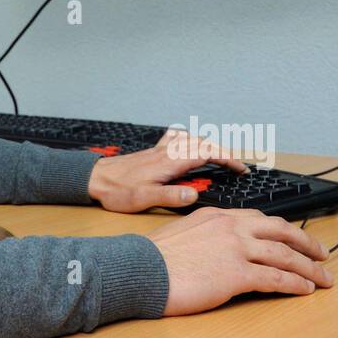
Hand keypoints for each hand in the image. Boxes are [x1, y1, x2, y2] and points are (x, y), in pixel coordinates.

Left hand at [86, 127, 248, 213]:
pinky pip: (176, 138)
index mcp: (170, 161)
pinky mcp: (153, 151)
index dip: (227, 159)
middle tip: (238, 167)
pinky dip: (189, 139)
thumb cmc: (118, 191)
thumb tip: (193, 195)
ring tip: (221, 157)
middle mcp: (167, 151)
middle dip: (224, 152)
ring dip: (209, 145)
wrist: (95, 179)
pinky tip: (189, 143)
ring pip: (191, 139)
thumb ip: (170, 196)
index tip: (242, 169)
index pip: (206, 154)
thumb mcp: (145, 199)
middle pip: (203, 143)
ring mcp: (160, 149)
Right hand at [149, 207, 333, 314]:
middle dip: (306, 243)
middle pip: (281, 230)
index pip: (259, 219)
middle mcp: (230, 227)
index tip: (294, 237)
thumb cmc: (152, 258)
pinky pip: (276, 278)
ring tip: (324, 278)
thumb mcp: (181, 234)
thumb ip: (204, 236)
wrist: (140, 268)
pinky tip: (305, 290)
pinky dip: (294, 284)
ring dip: (309, 268)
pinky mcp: (237, 274)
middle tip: (322, 254)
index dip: (282, 229)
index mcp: (217, 216)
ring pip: (284, 255)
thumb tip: (212, 249)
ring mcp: (235, 249)